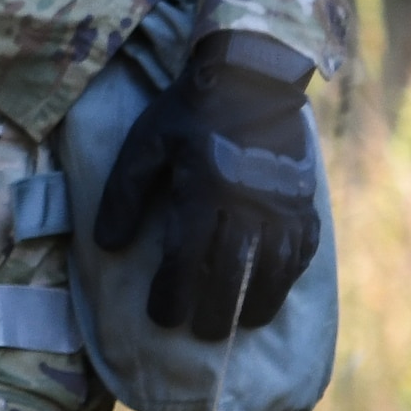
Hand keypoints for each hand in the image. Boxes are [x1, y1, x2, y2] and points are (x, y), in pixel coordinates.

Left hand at [91, 31, 321, 337]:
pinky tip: (276, 289)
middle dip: (216, 310)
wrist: (251, 75)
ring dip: (259, 302)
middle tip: (203, 334)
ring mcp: (283, 205)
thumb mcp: (146, 143)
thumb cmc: (189, 111)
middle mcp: (248, 204)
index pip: (188, 258)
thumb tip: (106, 245)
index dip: (174, 294)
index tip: (162, 318)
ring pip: (275, 268)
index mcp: (205, 190)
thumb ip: (123, 193)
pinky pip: (303, 248)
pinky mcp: (305, 201)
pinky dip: (290, 275)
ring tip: (242, 324)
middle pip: (233, 272)